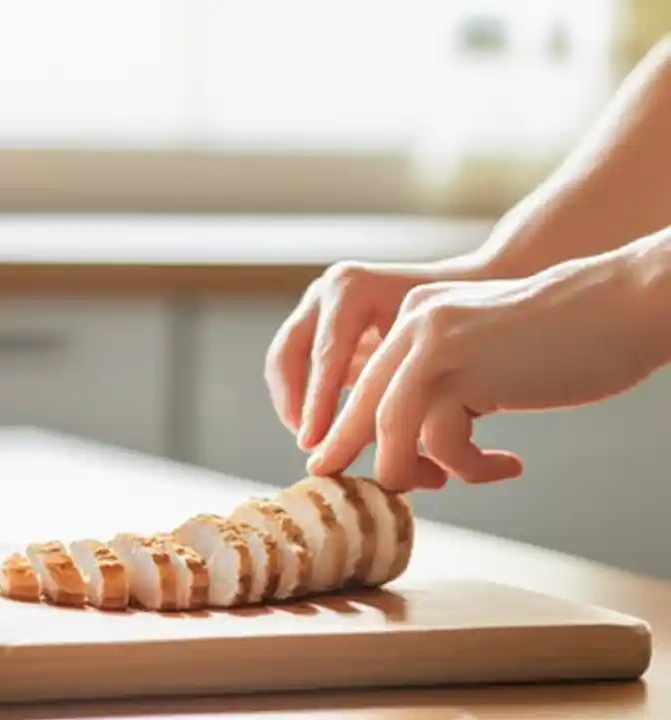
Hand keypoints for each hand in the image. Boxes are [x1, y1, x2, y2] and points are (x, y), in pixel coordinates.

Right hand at [265, 261, 478, 451]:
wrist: (474, 287)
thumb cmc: (463, 326)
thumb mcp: (435, 358)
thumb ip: (405, 399)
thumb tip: (391, 459)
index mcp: (354, 289)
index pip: (325, 355)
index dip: (319, 404)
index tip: (317, 444)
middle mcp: (329, 291)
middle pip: (288, 353)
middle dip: (295, 404)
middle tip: (310, 446)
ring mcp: (320, 302)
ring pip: (284, 360)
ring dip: (292, 403)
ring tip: (313, 442)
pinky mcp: (320, 322)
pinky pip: (294, 362)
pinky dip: (301, 397)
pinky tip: (322, 428)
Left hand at [306, 244, 670, 491]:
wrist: (623, 305)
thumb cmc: (567, 339)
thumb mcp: (486, 352)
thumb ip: (445, 381)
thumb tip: (409, 443)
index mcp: (416, 314)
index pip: (368, 381)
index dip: (351, 427)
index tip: (343, 462)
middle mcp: (415, 322)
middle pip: (362, 405)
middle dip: (353, 451)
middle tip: (350, 482)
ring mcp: (435, 345)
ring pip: (390, 430)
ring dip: (415, 470)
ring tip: (452, 480)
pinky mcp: (463, 371)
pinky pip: (442, 443)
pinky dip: (472, 467)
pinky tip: (510, 465)